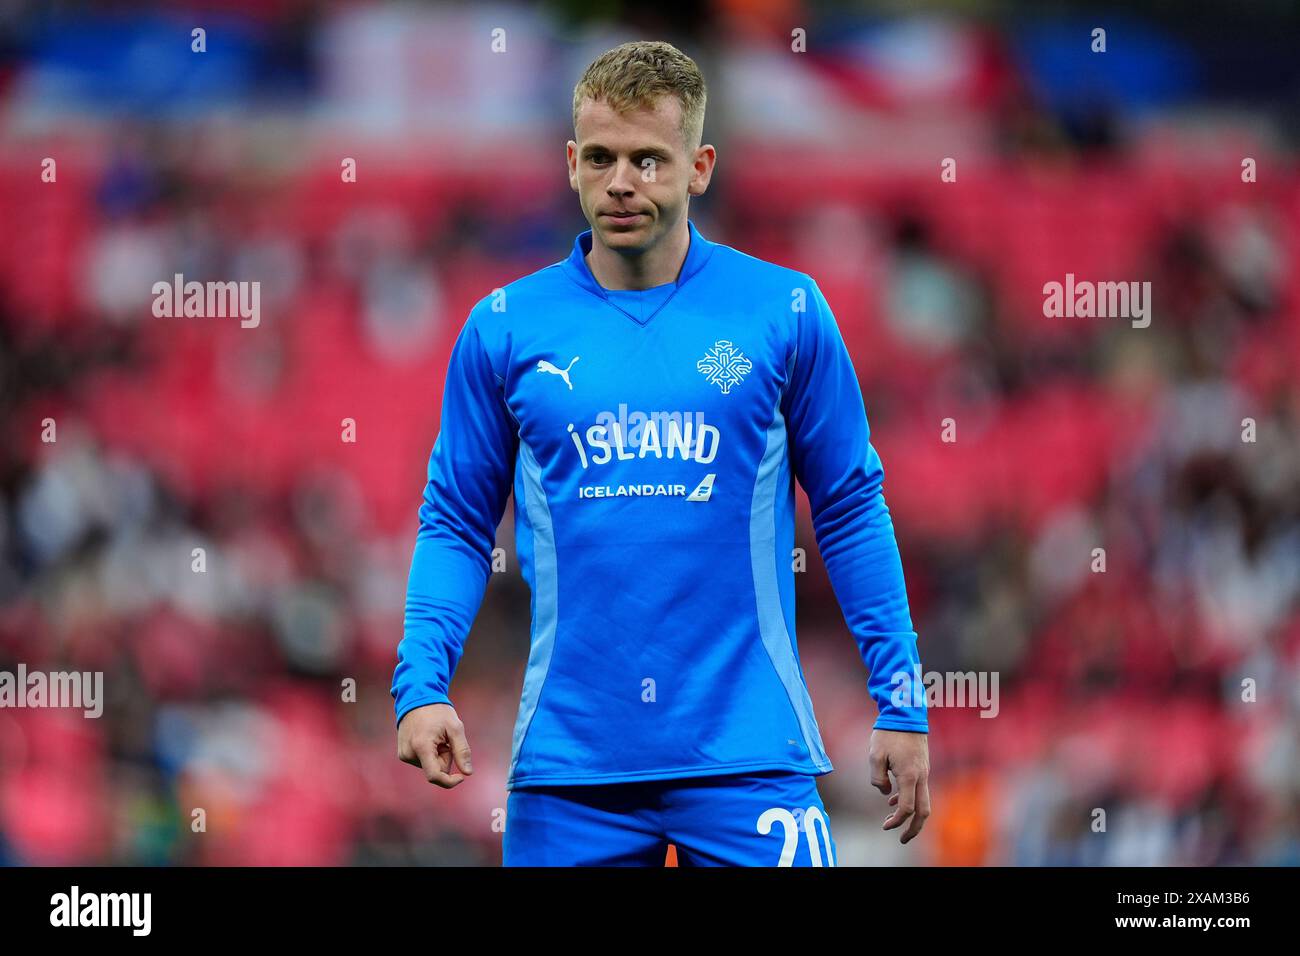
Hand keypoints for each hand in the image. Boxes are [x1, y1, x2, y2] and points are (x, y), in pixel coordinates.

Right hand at [396, 702, 473, 787]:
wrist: (417, 697)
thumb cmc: (438, 711)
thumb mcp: (455, 728)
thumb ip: (462, 751)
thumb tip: (468, 773)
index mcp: (421, 747)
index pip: (434, 776)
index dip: (449, 781)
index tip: (461, 777)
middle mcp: (409, 753)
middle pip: (435, 770)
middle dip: (445, 758)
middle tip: (445, 739)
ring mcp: (404, 754)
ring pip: (430, 766)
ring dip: (437, 754)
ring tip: (435, 735)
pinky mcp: (403, 753)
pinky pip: (422, 761)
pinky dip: (429, 753)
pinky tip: (428, 737)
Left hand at [869, 728, 930, 843]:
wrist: (905, 713)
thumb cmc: (888, 733)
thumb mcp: (875, 756)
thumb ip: (877, 778)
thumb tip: (885, 794)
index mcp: (909, 776)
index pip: (907, 808)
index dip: (896, 821)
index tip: (884, 826)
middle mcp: (921, 776)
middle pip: (924, 811)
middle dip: (914, 828)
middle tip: (902, 839)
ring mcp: (924, 771)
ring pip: (923, 800)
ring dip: (911, 814)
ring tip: (893, 821)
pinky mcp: (922, 766)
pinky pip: (919, 789)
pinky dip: (909, 798)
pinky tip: (893, 800)